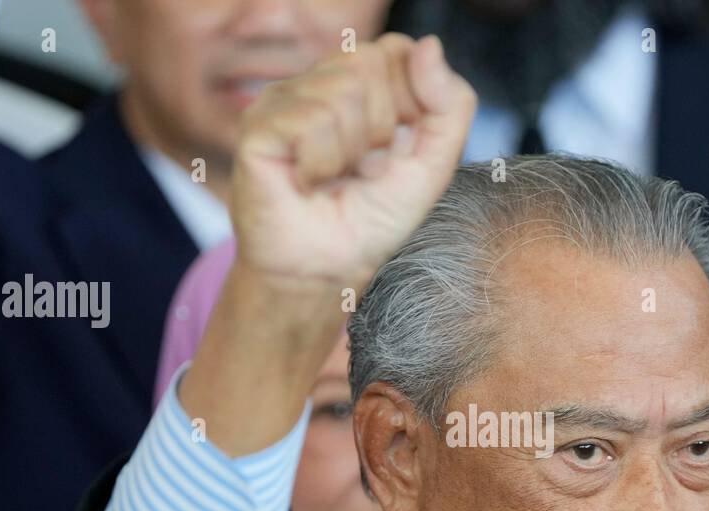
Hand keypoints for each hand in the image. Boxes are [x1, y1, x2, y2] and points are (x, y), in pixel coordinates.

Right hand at [230, 32, 476, 290]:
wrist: (328, 269)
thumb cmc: (373, 219)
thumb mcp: (433, 163)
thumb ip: (450, 105)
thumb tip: (428, 44)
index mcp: (360, 82)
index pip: (398, 50)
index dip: (410, 104)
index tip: (394, 150)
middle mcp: (319, 81)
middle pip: (370, 64)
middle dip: (382, 129)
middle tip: (363, 169)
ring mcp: (284, 99)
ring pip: (343, 92)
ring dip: (352, 152)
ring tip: (337, 179)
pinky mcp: (258, 125)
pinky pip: (311, 121)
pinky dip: (322, 164)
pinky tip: (307, 183)